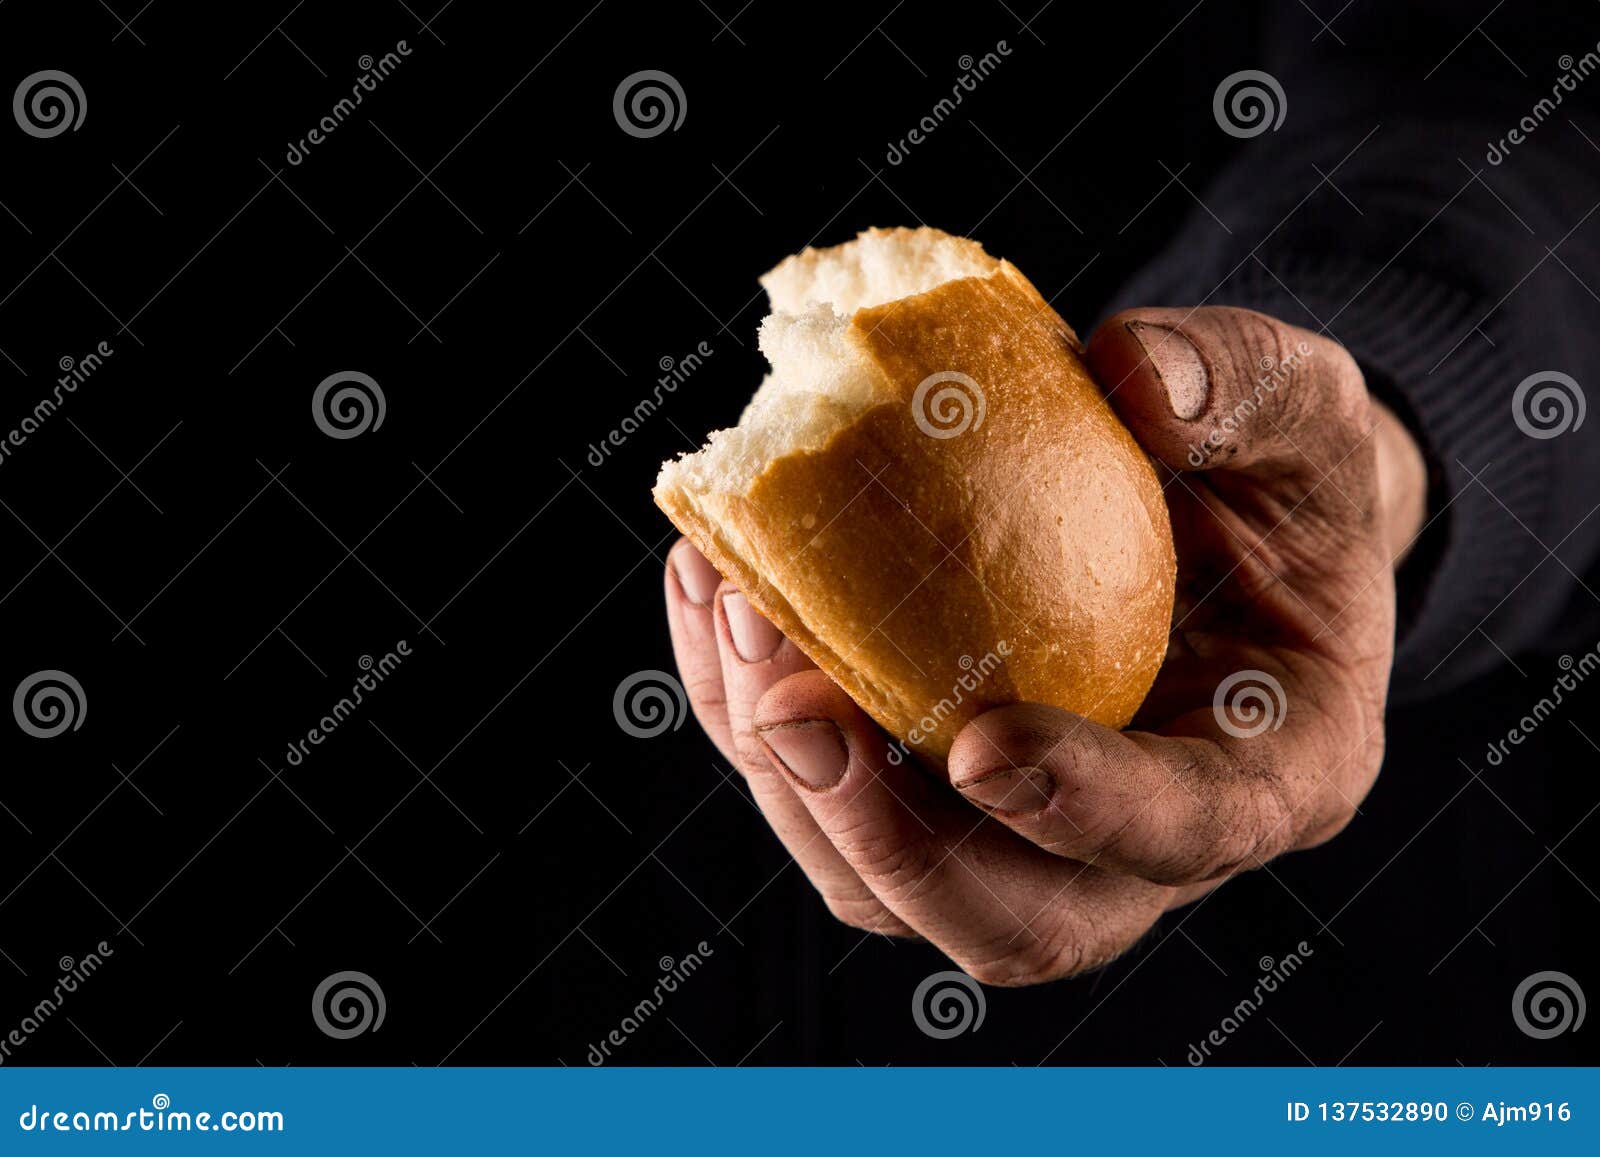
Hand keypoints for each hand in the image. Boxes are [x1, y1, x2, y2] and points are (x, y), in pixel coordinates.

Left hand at [663, 305, 1426, 984]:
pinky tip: (714, 589)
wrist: (1222, 510)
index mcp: (1275, 769)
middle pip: (1013, 923)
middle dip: (886, 836)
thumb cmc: (1280, 469)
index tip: (979, 744)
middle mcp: (1144, 841)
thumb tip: (1129, 375)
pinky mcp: (932, 791)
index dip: (1083, 810)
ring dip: (790, 780)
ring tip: (732, 615)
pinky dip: (750, 708)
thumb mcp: (1304, 402)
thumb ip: (1241, 381)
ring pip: (888, 884)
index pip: (1187, 829)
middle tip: (793, 703)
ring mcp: (1028, 832)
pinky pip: (830, 797)